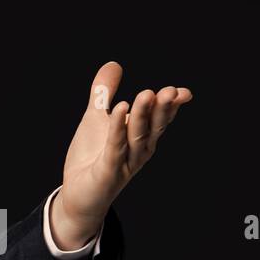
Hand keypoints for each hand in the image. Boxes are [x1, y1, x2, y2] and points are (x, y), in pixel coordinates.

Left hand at [51, 61, 192, 248]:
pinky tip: (119, 111)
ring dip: (142, 115)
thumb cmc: (91, 158)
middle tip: (170, 91)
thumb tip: (114, 64)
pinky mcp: (108, 172)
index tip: (182, 92)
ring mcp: (125, 162)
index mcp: (140, 138)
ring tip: (146, 94)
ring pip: (137, 136)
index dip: (171, 107)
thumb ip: (104, 92)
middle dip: (162, 109)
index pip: (159, 120)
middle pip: (153, 126)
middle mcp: (138, 151)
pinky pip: (115, 148)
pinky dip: (117, 129)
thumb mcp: (96, 119)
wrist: (77, 195)